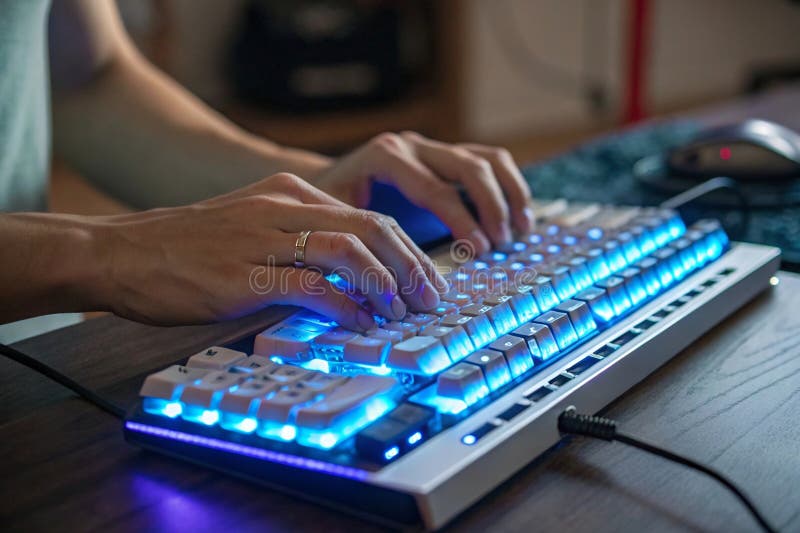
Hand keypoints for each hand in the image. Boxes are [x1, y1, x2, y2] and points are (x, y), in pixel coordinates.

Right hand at [91, 173, 447, 330]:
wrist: (121, 252)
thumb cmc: (187, 247)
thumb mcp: (251, 225)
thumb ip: (299, 240)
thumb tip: (348, 275)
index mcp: (290, 193)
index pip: (368, 217)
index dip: (405, 251)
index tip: (424, 280)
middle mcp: (283, 207)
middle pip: (371, 229)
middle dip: (410, 267)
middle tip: (428, 300)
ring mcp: (263, 239)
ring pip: (349, 252)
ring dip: (385, 286)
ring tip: (399, 314)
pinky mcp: (243, 275)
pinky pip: (311, 287)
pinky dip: (345, 306)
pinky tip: (359, 322)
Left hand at [310, 131, 533, 254]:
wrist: (322, 181)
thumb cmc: (326, 207)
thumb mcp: (336, 219)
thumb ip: (365, 239)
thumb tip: (396, 277)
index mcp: (386, 156)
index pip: (434, 189)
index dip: (462, 221)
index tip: (479, 251)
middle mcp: (412, 144)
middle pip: (468, 167)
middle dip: (491, 208)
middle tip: (500, 245)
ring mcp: (432, 146)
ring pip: (487, 158)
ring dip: (510, 193)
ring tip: (520, 231)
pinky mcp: (447, 154)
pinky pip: (491, 160)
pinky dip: (511, 185)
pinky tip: (520, 215)